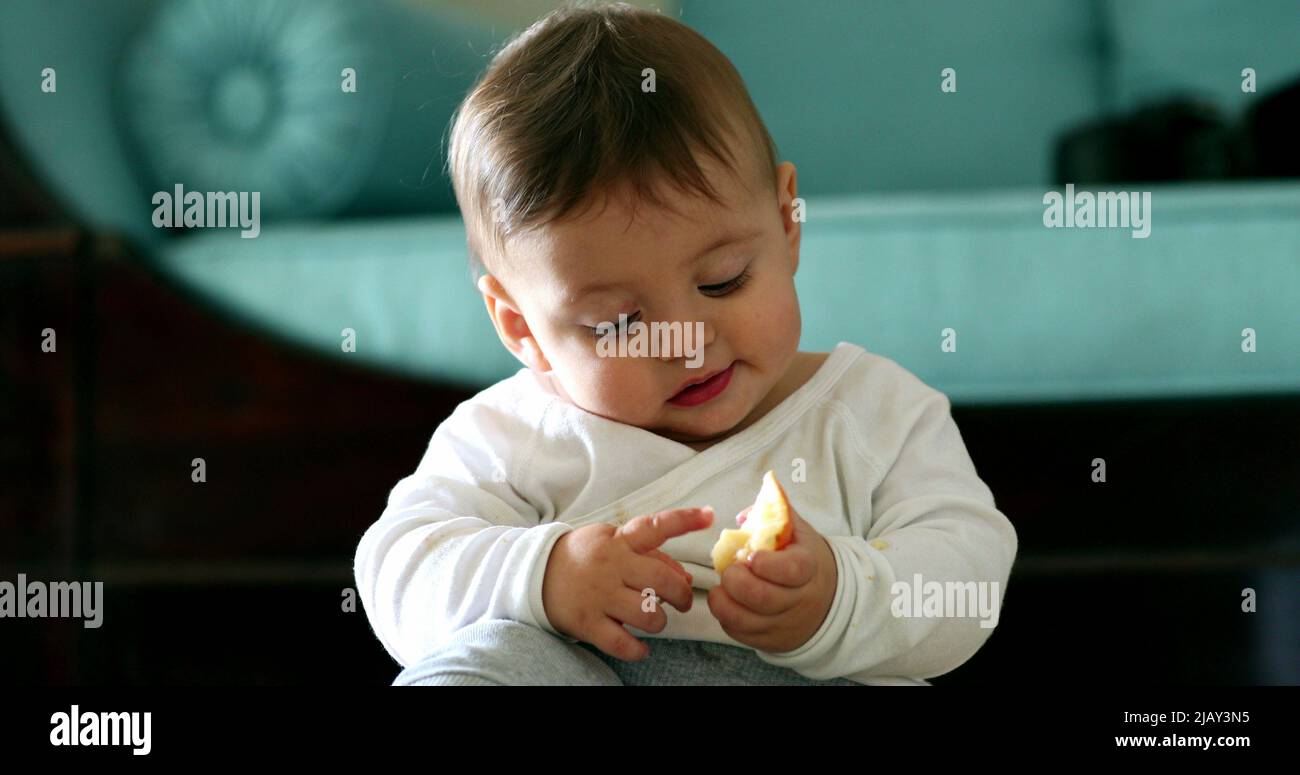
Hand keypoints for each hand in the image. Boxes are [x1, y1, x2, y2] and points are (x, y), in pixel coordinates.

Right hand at [542, 506, 713, 660]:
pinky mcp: (588, 622)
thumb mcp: (614, 543)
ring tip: (654, 620)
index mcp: (620, 541)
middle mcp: (611, 565)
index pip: (656, 526)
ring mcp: (599, 595)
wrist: (535, 574)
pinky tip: (640, 647)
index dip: (684, 520)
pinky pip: (622, 642)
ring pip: (648, 614)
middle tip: (680, 601)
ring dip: (660, 622)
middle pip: (662, 580)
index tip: (709, 516)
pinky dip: (638, 650)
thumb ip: (650, 555)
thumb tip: (684, 577)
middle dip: (681, 595)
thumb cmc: (585, 557)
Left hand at [707, 502, 836, 653]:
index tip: (749, 554)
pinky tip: (727, 602)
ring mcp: (785, 624)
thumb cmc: (804, 558)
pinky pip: (740, 634)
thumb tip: (743, 516)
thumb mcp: (798, 531)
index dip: (766, 563)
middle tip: (729, 570)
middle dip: (736, 582)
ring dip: (724, 602)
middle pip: (763, 598)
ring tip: (721, 587)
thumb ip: (773, 513)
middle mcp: (800, 600)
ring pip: (746, 621)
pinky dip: (726, 618)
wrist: (827, 598)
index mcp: (809, 567)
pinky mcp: (771, 641)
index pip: (791, 569)